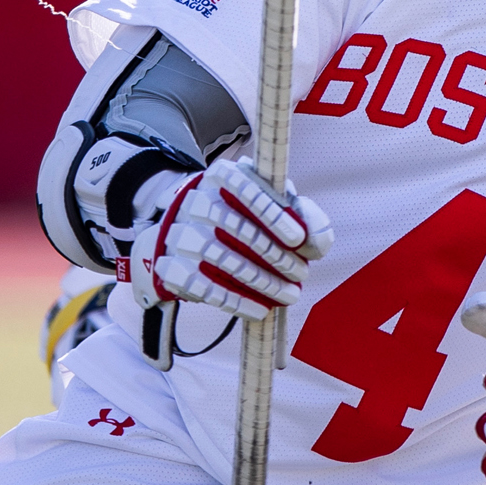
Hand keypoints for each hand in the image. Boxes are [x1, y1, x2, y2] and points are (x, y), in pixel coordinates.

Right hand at [126, 156, 333, 320]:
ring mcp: (180, 233)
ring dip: (263, 282)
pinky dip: (236, 301)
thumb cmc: (240, 215)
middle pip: (239, 230)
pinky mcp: (170, 266)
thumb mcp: (268, 202)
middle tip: (302, 275)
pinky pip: (205, 287)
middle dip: (277, 257)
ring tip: (289, 295)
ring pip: (225, 260)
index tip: (298, 240)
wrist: (183, 235)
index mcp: (221, 175)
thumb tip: (316, 241)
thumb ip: (299, 213)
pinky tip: (260, 309)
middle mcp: (196, 200)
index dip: (273, 214)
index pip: (246, 187)